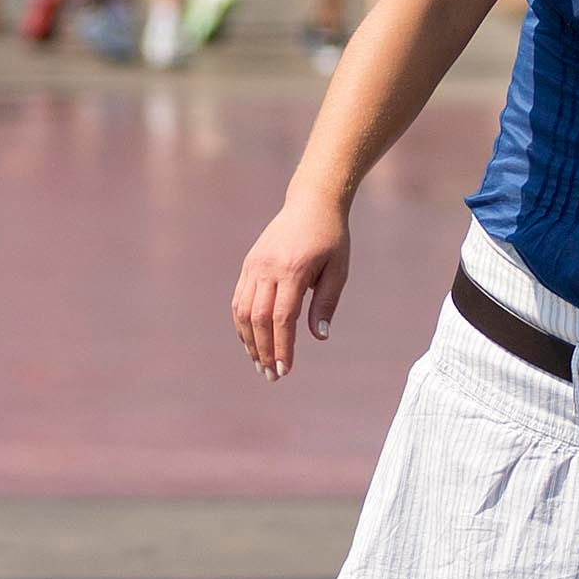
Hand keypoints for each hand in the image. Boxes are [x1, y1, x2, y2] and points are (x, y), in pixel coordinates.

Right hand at [233, 194, 351, 379]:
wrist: (311, 203)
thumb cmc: (331, 238)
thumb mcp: (338, 269)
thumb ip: (326, 303)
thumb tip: (319, 337)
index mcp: (293, 270)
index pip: (282, 318)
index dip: (282, 347)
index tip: (285, 370)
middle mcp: (267, 268)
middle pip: (258, 318)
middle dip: (263, 351)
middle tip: (272, 376)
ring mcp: (254, 265)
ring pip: (243, 311)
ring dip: (249, 341)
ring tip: (259, 364)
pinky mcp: (249, 265)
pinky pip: (239, 299)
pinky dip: (243, 324)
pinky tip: (251, 341)